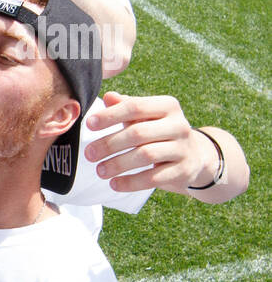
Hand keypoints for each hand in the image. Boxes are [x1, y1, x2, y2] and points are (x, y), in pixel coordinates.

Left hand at [83, 92, 205, 192]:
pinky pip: (153, 178)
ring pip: (146, 155)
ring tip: (100, 171)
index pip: (135, 106)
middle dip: (109, 144)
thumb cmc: (159, 132)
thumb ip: (126, 106)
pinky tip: (114, 184)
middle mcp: (179, 125)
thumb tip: (108, 96)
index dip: (110, 115)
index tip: (89, 124)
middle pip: (138, 133)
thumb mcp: (145, 116)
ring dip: (118, 164)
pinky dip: (130, 182)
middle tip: (89, 154)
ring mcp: (183, 149)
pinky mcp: (183, 171)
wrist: (193, 156)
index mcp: (168, 106)